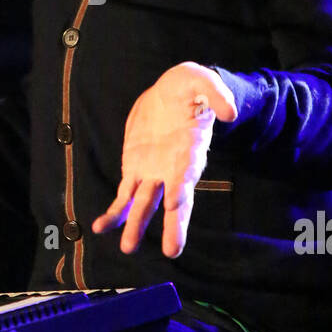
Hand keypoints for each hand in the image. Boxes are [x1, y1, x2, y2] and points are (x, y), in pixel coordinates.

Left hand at [91, 62, 236, 258]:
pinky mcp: (135, 167)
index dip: (183, 191)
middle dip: (173, 226)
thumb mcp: (203, 81)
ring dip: (136, 225)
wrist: (170, 90)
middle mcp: (173, 169)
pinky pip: (123, 195)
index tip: (178, 204)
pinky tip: (101, 227)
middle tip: (172, 251)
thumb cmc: (191, 87)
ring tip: (128, 247)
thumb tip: (231, 112)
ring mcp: (153, 171)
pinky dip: (114, 212)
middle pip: (173, 202)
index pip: (187, 176)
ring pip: (145, 204)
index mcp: (190, 151)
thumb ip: (216, 94)